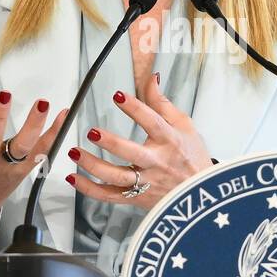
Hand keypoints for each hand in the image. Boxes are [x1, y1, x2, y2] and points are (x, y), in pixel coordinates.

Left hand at [67, 72, 213, 211]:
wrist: (201, 194)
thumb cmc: (192, 157)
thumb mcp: (184, 125)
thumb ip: (162, 102)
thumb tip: (151, 79)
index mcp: (169, 141)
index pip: (151, 122)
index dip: (135, 108)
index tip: (118, 96)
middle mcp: (156, 162)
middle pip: (131, 153)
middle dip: (111, 143)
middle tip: (92, 132)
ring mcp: (146, 182)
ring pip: (116, 177)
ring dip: (93, 165)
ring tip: (75, 151)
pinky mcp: (136, 197)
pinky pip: (109, 195)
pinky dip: (89, 188)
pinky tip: (74, 177)